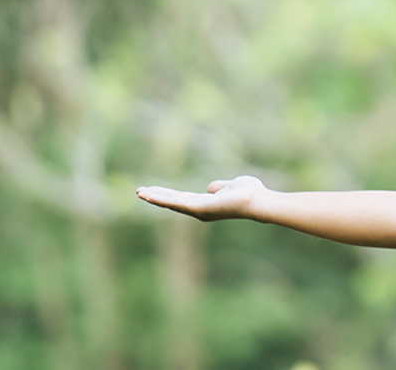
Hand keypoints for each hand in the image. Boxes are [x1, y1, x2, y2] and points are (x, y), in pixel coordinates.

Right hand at [137, 175, 269, 221]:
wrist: (257, 200)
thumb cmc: (250, 193)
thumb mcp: (230, 185)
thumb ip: (219, 186)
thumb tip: (210, 188)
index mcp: (206, 204)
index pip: (182, 199)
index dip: (168, 195)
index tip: (154, 190)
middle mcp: (200, 210)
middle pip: (173, 202)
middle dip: (156, 197)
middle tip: (139, 192)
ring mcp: (198, 210)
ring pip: (171, 203)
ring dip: (154, 197)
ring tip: (138, 192)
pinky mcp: (198, 208)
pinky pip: (175, 202)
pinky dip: (161, 199)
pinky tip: (148, 195)